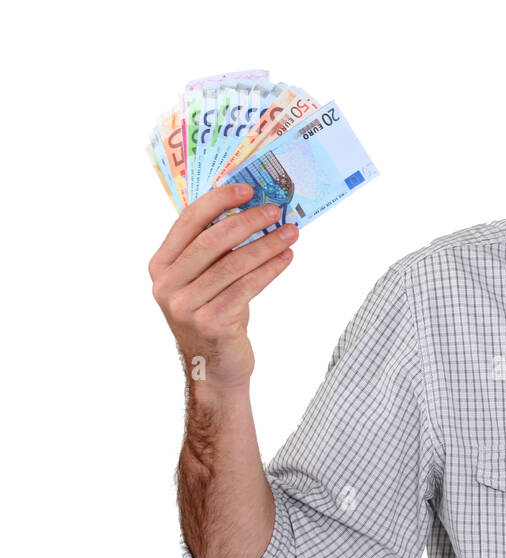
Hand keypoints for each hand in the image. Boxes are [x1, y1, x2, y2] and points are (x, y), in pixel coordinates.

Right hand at [148, 184, 298, 389]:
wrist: (214, 368)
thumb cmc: (213, 313)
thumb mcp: (203, 280)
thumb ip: (213, 249)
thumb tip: (252, 208)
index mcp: (160, 266)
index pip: (187, 221)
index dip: (218, 201)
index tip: (248, 190)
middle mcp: (167, 285)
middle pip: (212, 240)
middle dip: (248, 221)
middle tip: (276, 210)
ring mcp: (186, 306)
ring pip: (234, 263)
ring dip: (267, 244)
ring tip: (291, 232)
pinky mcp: (212, 322)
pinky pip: (248, 287)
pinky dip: (271, 268)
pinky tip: (287, 257)